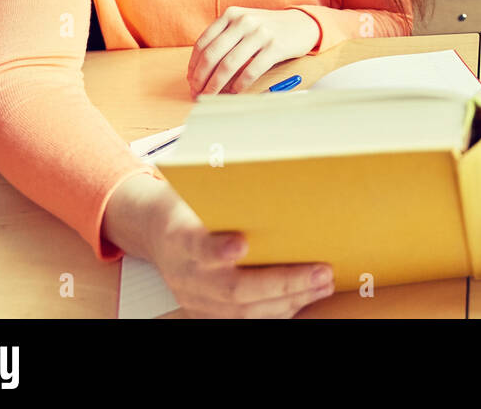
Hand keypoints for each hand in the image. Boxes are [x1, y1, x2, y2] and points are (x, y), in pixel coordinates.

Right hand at [107, 175, 334, 317]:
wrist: (156, 232)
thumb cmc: (189, 203)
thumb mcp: (199, 187)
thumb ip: (227, 186)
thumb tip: (275, 161)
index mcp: (178, 236)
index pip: (196, 245)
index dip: (216, 249)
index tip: (241, 244)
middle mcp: (184, 274)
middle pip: (233, 288)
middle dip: (283, 282)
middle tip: (320, 271)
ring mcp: (194, 299)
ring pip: (244, 311)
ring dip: (290, 299)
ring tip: (323, 282)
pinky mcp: (206, 312)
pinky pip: (246, 319)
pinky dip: (279, 309)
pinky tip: (306, 295)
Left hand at [187, 7, 319, 96]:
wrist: (302, 24)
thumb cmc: (269, 29)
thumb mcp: (244, 24)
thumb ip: (225, 38)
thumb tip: (201, 69)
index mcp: (231, 15)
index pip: (203, 43)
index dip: (193, 65)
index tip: (191, 81)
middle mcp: (243, 21)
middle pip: (212, 55)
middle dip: (201, 78)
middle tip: (197, 92)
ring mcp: (260, 33)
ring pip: (229, 65)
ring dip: (216, 85)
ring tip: (211, 96)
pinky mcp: (275, 47)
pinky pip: (251, 71)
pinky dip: (239, 85)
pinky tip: (234, 92)